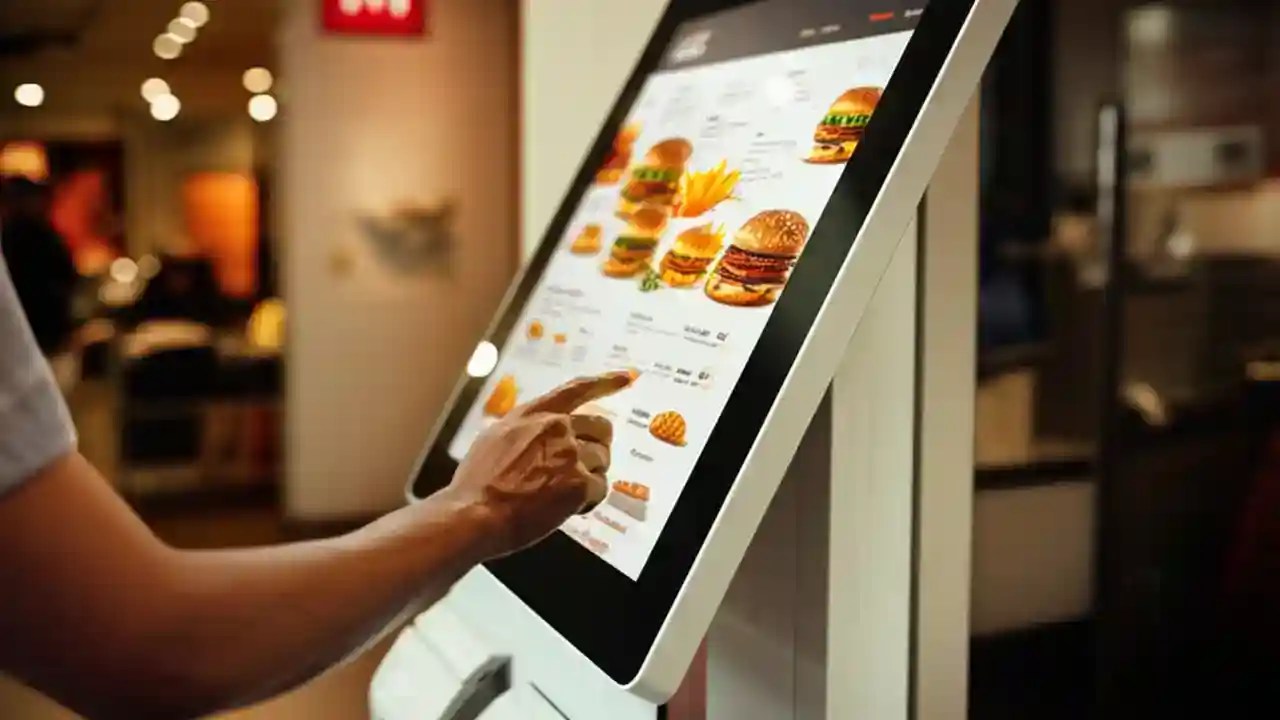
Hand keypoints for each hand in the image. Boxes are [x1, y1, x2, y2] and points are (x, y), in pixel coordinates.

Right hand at [445, 370, 634, 557]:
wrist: (474, 515)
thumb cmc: (476, 486)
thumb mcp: (493, 440)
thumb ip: (523, 431)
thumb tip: (535, 436)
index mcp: (532, 414)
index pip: (576, 389)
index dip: (604, 382)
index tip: (625, 377)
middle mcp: (555, 427)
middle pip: (600, 428)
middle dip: (597, 448)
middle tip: (582, 468)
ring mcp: (569, 453)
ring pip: (602, 461)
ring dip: (589, 478)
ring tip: (562, 494)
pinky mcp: (578, 482)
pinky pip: (600, 488)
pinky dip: (589, 501)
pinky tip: (568, 508)